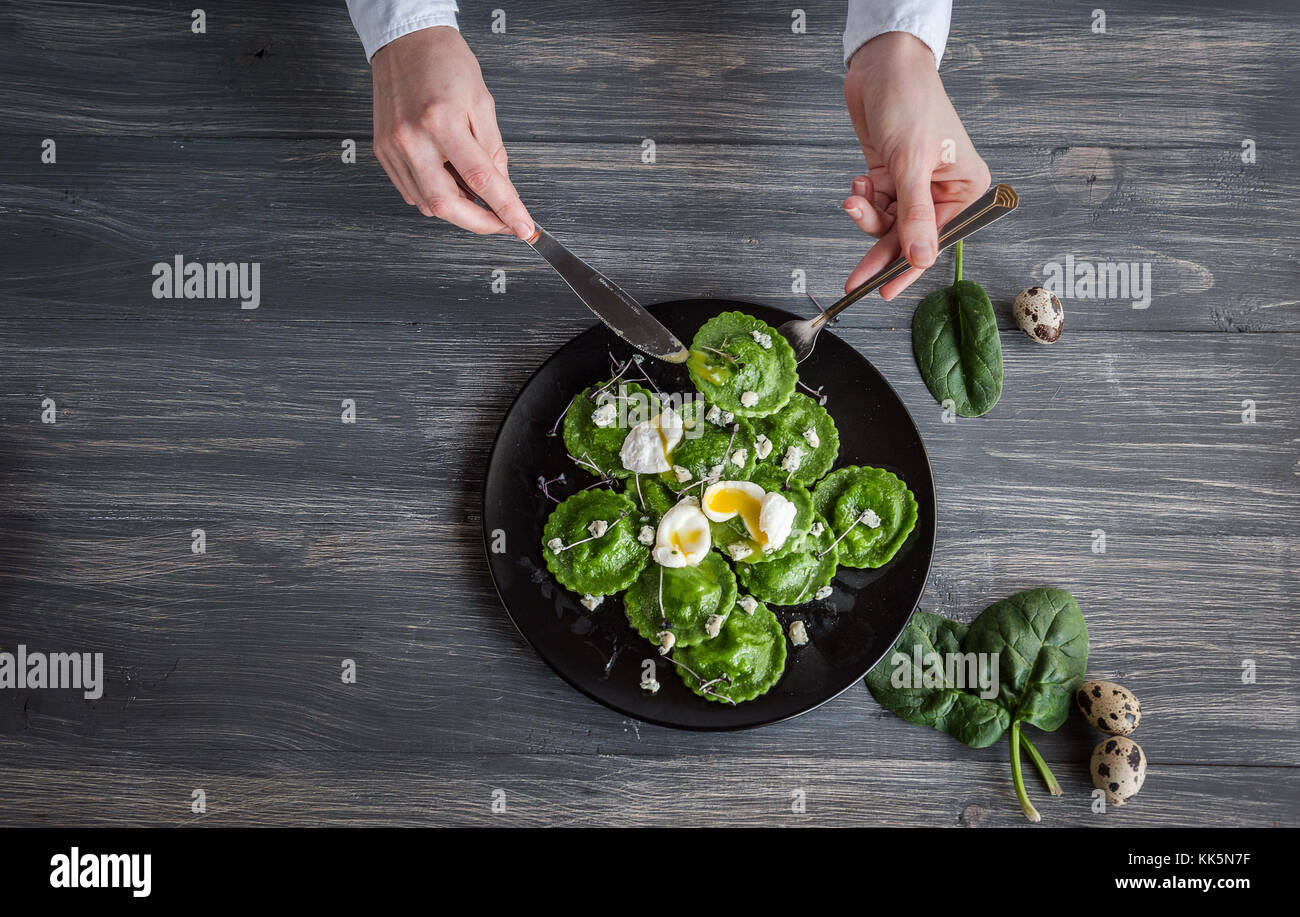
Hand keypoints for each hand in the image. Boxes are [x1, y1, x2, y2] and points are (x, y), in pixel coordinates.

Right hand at [371, 26, 533, 237]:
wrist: (406, 41)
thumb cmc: (445, 63)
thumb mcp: (482, 102)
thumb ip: (493, 151)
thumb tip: (502, 190)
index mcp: (441, 122)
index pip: (481, 180)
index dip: (506, 209)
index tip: (522, 226)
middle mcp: (412, 139)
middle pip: (447, 205)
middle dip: (479, 223)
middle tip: (500, 222)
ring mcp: (393, 148)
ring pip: (428, 204)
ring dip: (458, 209)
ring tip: (473, 191)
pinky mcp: (383, 152)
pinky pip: (412, 192)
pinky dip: (435, 196)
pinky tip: (448, 180)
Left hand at [841, 32, 988, 297]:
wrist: (882, 66)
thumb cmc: (909, 102)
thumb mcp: (912, 163)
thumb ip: (915, 216)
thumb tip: (921, 258)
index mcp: (965, 188)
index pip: (936, 241)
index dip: (909, 269)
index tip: (884, 291)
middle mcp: (943, 190)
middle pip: (908, 237)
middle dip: (879, 252)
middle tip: (855, 279)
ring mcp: (915, 184)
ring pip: (887, 224)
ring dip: (867, 216)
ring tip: (854, 198)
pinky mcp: (891, 176)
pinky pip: (875, 205)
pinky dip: (863, 199)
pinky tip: (859, 182)